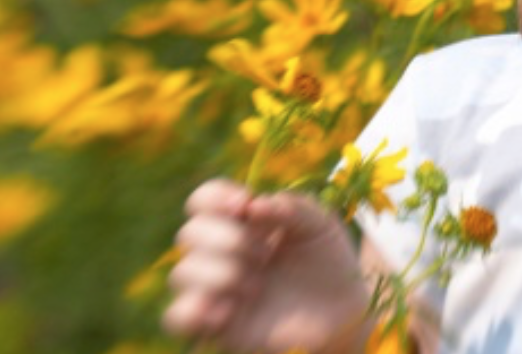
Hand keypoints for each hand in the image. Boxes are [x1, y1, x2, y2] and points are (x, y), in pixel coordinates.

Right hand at [162, 179, 371, 353]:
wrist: (344, 313)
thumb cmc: (329, 262)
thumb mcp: (321, 225)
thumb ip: (294, 206)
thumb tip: (254, 206)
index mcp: (241, 222)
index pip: (203, 200)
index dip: (215, 197)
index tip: (245, 204)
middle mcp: (221, 253)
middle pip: (188, 233)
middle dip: (228, 239)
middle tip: (265, 254)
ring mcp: (216, 289)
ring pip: (181, 273)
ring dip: (221, 273)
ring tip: (257, 286)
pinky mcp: (216, 325)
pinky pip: (177, 316)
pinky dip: (195, 309)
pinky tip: (229, 310)